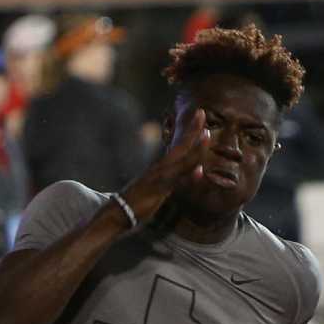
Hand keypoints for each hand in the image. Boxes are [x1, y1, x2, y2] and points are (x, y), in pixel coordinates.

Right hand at [121, 108, 211, 223]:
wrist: (117, 211)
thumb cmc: (136, 201)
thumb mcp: (158, 187)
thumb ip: (174, 179)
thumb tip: (192, 172)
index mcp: (161, 166)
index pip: (179, 146)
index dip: (189, 132)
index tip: (199, 117)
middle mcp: (160, 168)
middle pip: (180, 146)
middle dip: (192, 130)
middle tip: (201, 112)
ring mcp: (159, 178)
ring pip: (181, 161)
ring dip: (195, 148)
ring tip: (206, 134)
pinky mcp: (158, 190)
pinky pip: (176, 182)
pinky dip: (188, 176)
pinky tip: (199, 170)